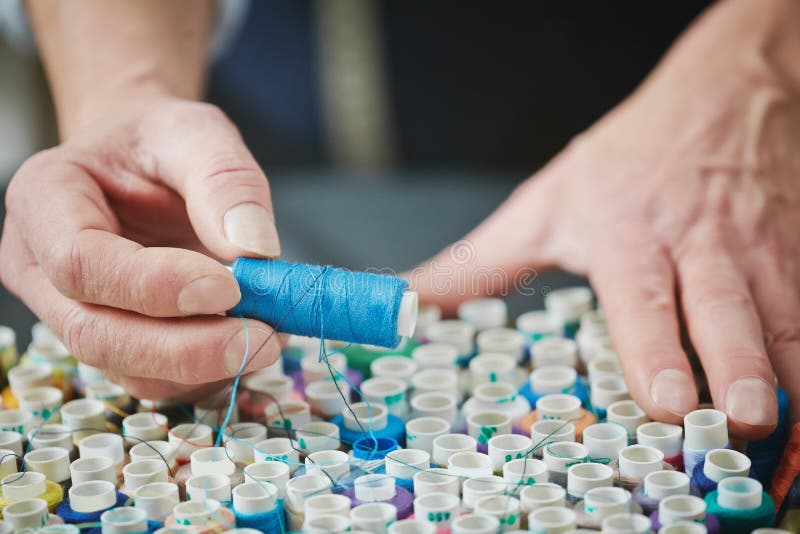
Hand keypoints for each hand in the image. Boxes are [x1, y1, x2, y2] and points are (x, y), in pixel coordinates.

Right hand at [0, 98, 283, 399]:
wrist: (147, 164)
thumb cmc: (160, 143)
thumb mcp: (196, 132)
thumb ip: (225, 179)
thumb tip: (255, 249)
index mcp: (44, 200)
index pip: (80, 262)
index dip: (154, 285)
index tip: (230, 286)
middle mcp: (43, 268)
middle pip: (97, 334)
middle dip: (185, 348)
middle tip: (261, 338)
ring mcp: (74, 314)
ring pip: (128, 370)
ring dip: (203, 368)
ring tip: (266, 338)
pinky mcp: (115, 342)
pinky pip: (156, 380)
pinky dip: (208, 374)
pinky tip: (250, 346)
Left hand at [413, 0, 799, 437]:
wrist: (720, 97)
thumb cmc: (624, 161)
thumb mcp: (541, 206)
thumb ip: (475, 266)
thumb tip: (408, 305)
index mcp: (630, 238)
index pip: (644, 299)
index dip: (657, 350)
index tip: (666, 398)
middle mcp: (701, 249)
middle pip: (729, 315)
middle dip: (742, 371)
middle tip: (746, 420)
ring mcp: (761, 254)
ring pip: (787, 322)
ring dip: (792, 379)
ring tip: (787, 436)